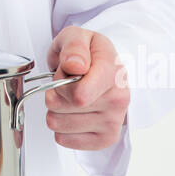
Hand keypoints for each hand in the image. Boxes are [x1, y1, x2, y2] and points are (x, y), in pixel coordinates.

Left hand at [43, 26, 129, 150]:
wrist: (104, 68)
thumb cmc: (88, 53)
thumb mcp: (77, 36)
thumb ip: (74, 46)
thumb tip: (75, 66)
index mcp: (113, 72)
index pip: (79, 94)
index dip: (61, 84)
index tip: (67, 72)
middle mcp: (118, 99)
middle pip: (61, 107)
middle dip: (55, 92)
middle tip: (68, 81)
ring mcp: (114, 122)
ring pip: (57, 124)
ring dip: (56, 109)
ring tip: (70, 96)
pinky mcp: (105, 139)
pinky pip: (63, 139)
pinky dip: (61, 127)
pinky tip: (73, 113)